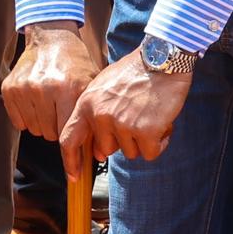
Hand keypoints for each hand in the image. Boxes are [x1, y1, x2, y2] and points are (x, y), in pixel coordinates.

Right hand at [4, 23, 104, 151]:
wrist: (51, 38)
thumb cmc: (76, 65)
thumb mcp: (92, 85)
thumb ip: (93, 116)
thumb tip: (96, 154)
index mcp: (70, 88)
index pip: (67, 135)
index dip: (72, 153)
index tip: (74, 172)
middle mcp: (45, 88)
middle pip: (50, 134)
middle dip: (58, 129)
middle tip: (62, 112)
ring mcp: (25, 88)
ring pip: (35, 130)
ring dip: (43, 123)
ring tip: (50, 105)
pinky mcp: (10, 89)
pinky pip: (19, 122)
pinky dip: (27, 117)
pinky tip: (36, 101)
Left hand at [63, 48, 192, 176]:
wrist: (163, 57)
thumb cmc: (136, 70)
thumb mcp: (105, 85)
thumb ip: (96, 115)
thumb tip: (98, 152)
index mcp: (87, 103)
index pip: (68, 139)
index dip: (70, 161)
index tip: (74, 176)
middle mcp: (101, 116)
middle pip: (107, 149)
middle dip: (123, 139)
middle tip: (137, 117)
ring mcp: (123, 124)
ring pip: (131, 152)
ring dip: (143, 139)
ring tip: (150, 114)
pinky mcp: (146, 131)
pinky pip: (150, 153)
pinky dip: (159, 143)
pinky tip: (162, 123)